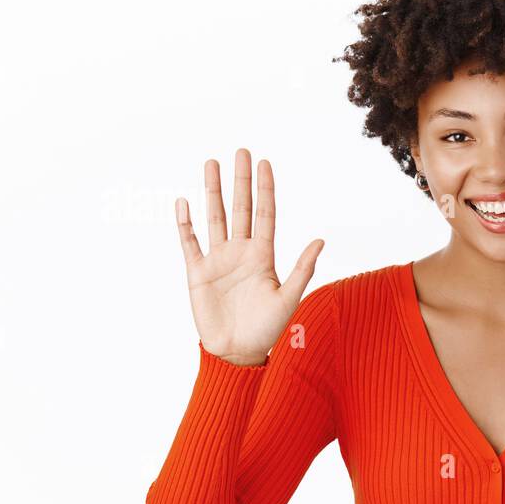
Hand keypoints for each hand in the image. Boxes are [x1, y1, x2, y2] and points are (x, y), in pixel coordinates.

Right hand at [174, 148, 323, 365]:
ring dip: (212, 191)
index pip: (265, 214)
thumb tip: (321, 240)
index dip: (265, 189)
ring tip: (211, 164)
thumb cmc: (267, 328)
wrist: (238, 352)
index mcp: (264, 256)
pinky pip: (189, 243)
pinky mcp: (198, 272)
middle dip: (240, 181)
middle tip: (240, 152)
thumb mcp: (289, 297)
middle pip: (240, 208)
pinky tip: (183, 203)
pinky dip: (185, 224)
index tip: (264, 163)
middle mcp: (240, 252)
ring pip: (215, 217)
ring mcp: (218, 260)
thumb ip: (303, 268)